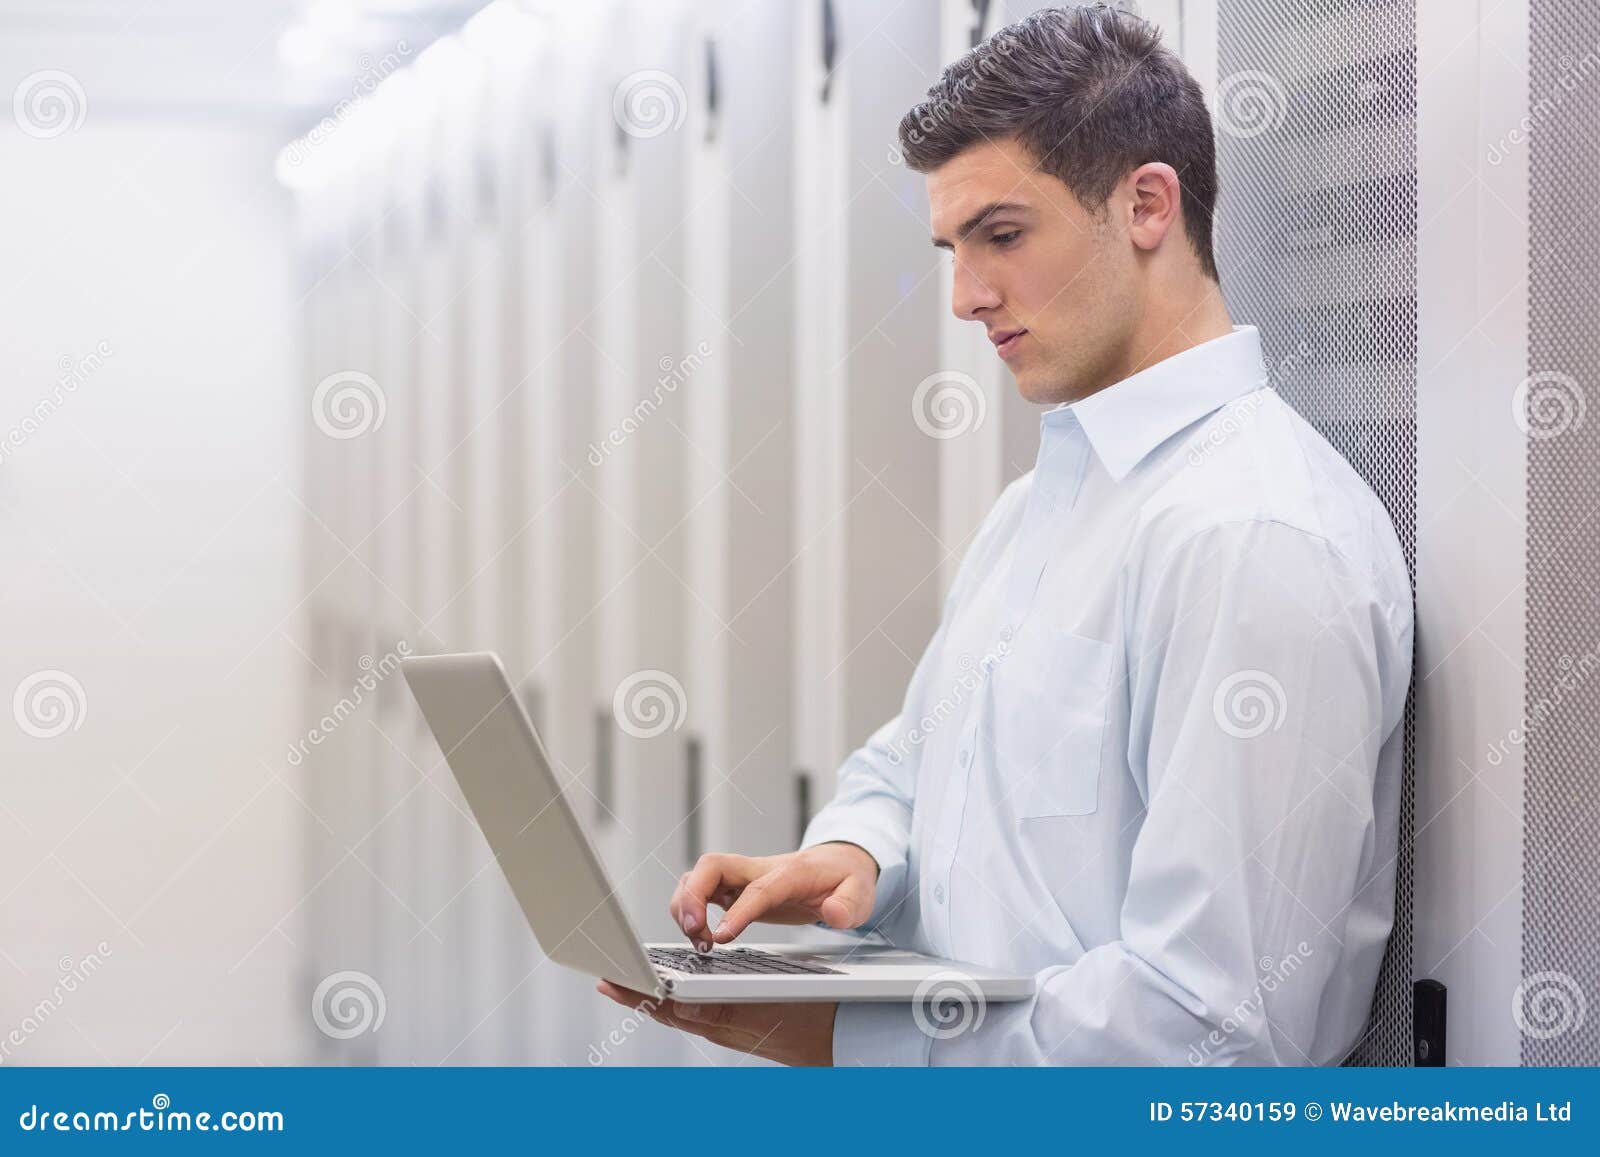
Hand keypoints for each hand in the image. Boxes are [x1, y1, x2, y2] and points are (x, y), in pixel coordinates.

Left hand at [596, 980, 836, 1065]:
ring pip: (682, 1011)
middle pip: (669, 1010)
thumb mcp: (768, 1007)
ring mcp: (730, 1025)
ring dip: (655, 997)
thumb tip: (679, 1003)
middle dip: (638, 995)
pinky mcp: (739, 1022)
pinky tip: (674, 991)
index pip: (669, 1007)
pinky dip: (680, 999)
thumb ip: (722, 1009)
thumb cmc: (812, 1020)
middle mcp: (721, 1025)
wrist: (840, 1038)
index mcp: (722, 1018)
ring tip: (632, 984)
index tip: (613, 982)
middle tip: (609, 982)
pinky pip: (701, 1011)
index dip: (639, 995)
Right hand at [670, 842, 879, 949]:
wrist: (840, 861)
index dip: (737, 911)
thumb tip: (833, 915)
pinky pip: (701, 888)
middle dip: (693, 897)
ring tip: (697, 940)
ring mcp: (744, 875)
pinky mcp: (736, 886)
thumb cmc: (847, 878)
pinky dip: (689, 908)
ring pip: (699, 875)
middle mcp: (760, 868)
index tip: (721, 937)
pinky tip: (699, 934)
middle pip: (712, 866)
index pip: (758, 889)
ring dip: (686, 904)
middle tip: (695, 933)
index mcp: (790, 873)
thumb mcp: (861, 894)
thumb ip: (848, 905)